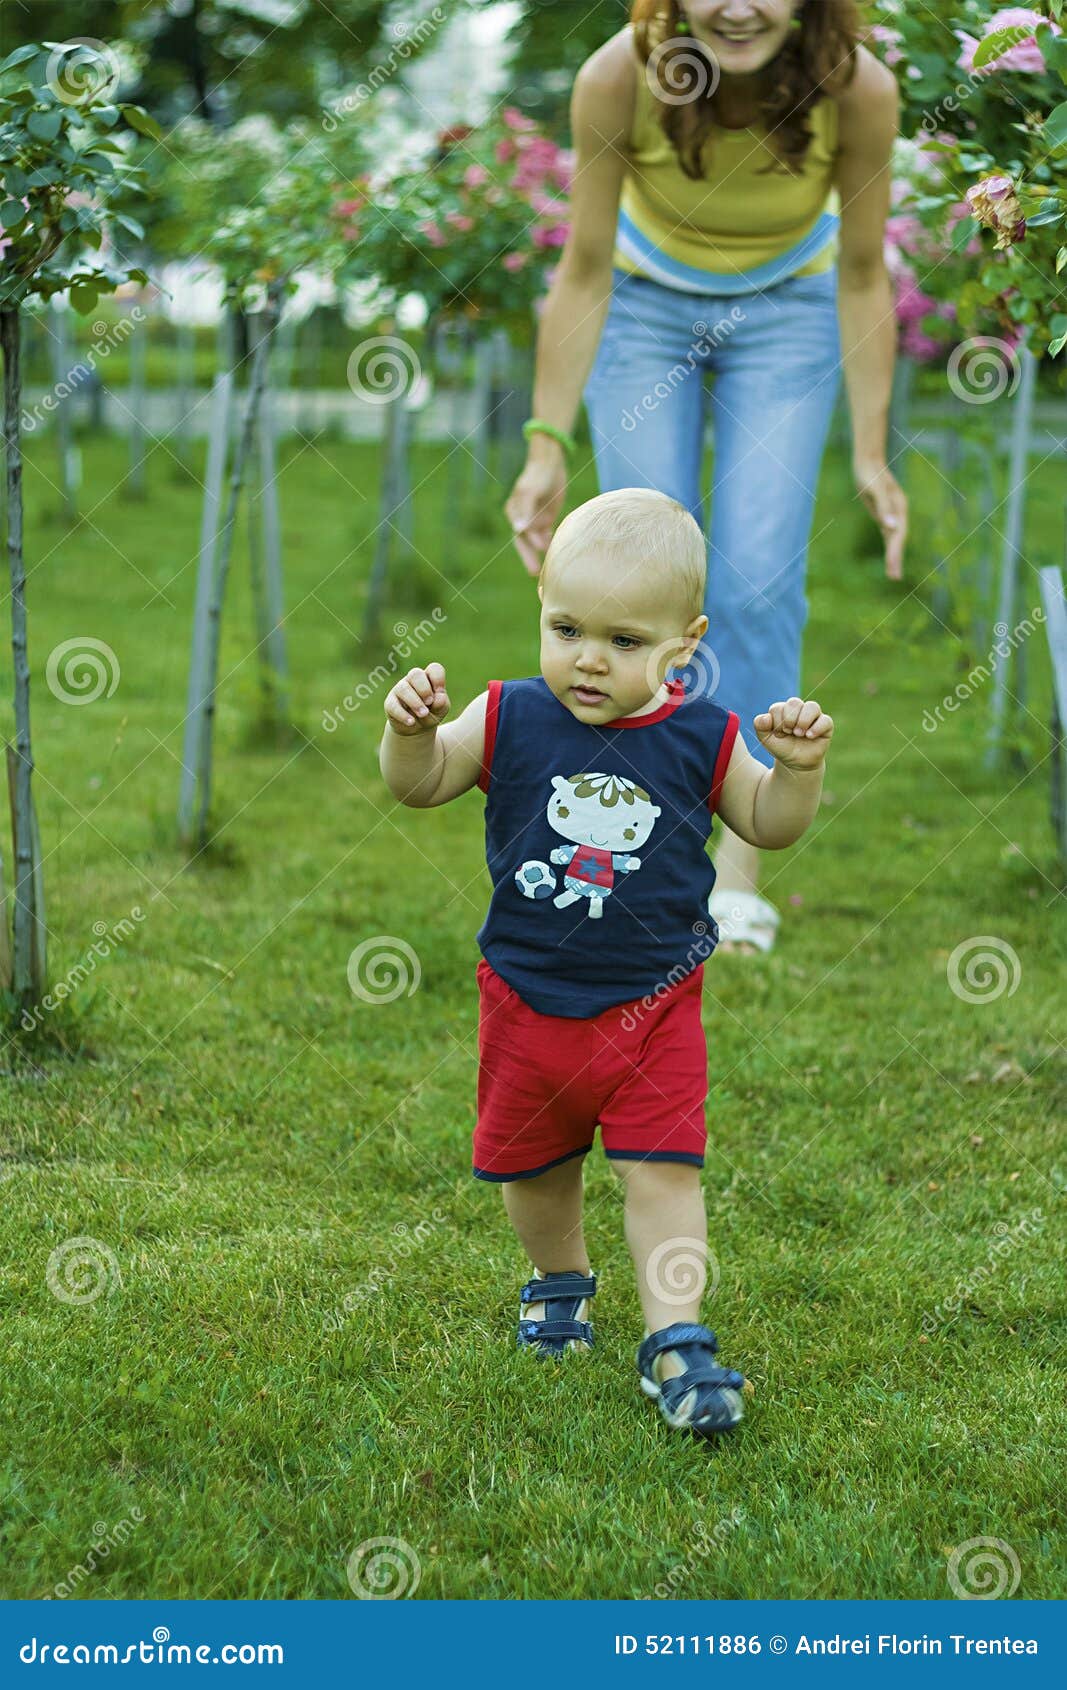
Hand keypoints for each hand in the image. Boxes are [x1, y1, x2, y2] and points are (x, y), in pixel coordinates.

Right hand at [384, 662, 449, 735]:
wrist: (417, 729)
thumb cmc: (431, 713)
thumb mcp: (441, 709)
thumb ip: (442, 702)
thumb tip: (439, 697)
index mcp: (428, 678)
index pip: (434, 668)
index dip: (438, 679)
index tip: (440, 692)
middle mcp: (412, 680)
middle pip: (415, 674)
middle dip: (424, 689)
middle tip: (429, 702)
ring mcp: (399, 690)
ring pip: (403, 688)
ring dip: (415, 702)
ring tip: (423, 714)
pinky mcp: (390, 703)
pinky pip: (393, 705)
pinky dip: (403, 715)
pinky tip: (411, 722)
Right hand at [505, 447, 567, 576]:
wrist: (550, 463)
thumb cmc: (538, 476)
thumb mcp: (530, 491)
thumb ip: (525, 511)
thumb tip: (518, 530)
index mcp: (515, 512)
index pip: (520, 533)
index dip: (527, 546)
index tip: (539, 554)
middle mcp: (523, 517)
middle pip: (525, 541)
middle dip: (529, 557)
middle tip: (534, 573)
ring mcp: (534, 518)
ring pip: (536, 540)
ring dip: (541, 551)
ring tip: (548, 566)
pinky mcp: (546, 518)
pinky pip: (546, 534)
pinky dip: (549, 542)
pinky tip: (555, 550)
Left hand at [753, 697, 833, 770]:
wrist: (795, 763)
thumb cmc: (782, 748)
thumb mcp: (766, 739)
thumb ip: (760, 726)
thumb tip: (766, 717)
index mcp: (784, 710)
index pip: (778, 707)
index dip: (776, 722)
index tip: (779, 734)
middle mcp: (799, 710)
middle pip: (794, 702)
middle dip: (789, 719)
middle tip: (789, 733)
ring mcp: (814, 716)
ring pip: (812, 706)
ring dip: (803, 720)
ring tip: (799, 734)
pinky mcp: (826, 725)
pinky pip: (825, 720)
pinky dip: (816, 728)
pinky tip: (809, 736)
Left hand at [854, 458, 907, 580]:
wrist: (867, 461)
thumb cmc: (869, 474)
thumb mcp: (874, 490)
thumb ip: (884, 508)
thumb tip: (891, 527)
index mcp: (898, 507)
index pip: (898, 534)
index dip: (895, 551)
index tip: (892, 567)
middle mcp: (898, 512)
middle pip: (898, 539)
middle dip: (896, 559)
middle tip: (894, 578)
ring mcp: (892, 513)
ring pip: (894, 538)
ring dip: (894, 556)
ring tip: (892, 575)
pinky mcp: (884, 514)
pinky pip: (888, 534)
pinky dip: (889, 546)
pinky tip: (889, 558)